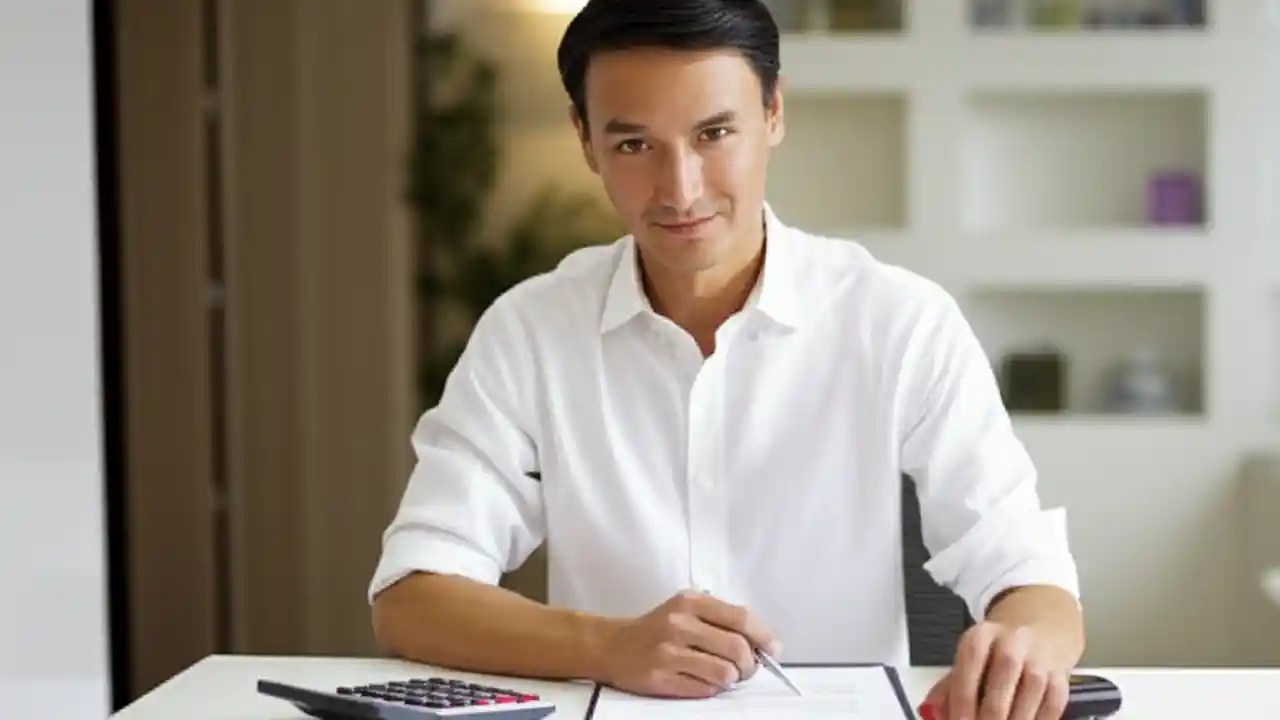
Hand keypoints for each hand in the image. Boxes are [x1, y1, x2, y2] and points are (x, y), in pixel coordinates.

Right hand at [596, 590, 779, 698]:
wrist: (612, 646)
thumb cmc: (656, 629)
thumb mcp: (685, 610)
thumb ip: (719, 619)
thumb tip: (761, 642)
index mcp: (689, 603)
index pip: (740, 618)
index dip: (763, 636)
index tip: (772, 649)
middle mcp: (679, 624)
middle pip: (737, 648)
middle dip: (750, 664)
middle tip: (747, 669)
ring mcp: (669, 653)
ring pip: (724, 672)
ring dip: (731, 679)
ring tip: (723, 675)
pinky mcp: (661, 678)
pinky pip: (704, 689)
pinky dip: (712, 688)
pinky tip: (702, 680)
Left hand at [919, 622, 1071, 719]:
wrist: (1042, 628)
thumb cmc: (999, 648)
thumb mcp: (971, 656)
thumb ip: (949, 685)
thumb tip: (932, 711)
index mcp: (981, 636)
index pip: (968, 670)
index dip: (962, 703)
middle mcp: (1012, 643)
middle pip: (1000, 685)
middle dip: (988, 718)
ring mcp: (1039, 659)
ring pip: (1028, 697)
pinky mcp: (1061, 676)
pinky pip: (1052, 705)